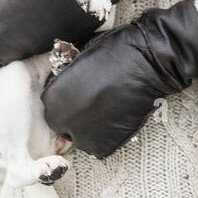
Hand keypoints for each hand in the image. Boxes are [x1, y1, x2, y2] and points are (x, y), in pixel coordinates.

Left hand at [41, 0, 197, 158]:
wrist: (146, 63)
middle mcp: (64, 120)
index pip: (52, 105)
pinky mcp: (105, 146)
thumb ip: (65, 77)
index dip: (67, 98)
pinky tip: (116, 115)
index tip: (80, 92)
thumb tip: (65, 80)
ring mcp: (85, 135)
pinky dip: (106, 133)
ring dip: (90, 127)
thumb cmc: (114, 52)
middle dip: (76, 114)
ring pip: (81, 137)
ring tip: (107, 107)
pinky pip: (99, 144)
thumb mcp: (77, 59)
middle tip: (95, 100)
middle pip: (64, 124)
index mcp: (53, 97)